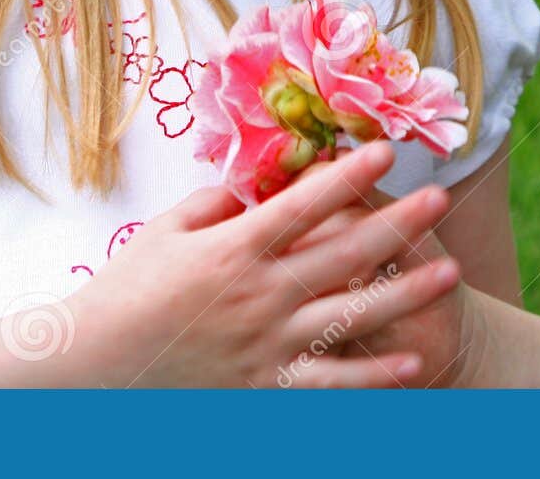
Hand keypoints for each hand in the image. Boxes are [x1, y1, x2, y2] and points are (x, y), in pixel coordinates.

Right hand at [66, 142, 461, 386]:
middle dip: (398, 223)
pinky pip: (329, 384)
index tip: (387, 150)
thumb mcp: (164, 232)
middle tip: (442, 199)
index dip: (349, 175)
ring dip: (406, 292)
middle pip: (344, 252)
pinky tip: (412, 363)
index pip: (304, 204)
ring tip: (449, 271)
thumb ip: (215, 203)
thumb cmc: (123, 295)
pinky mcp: (264, 389)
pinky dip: (372, 376)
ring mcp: (265, 345)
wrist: (90, 373)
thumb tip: (256, 181)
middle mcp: (258, 294)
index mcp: (233, 248)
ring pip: (351, 314)